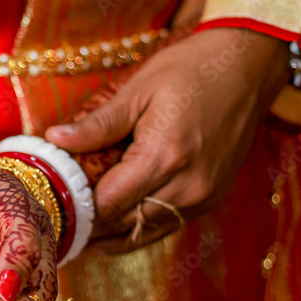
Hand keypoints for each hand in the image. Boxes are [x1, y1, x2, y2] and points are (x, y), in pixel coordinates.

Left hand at [45, 28, 289, 252]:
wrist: (249, 64)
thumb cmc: (191, 69)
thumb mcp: (138, 90)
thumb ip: (97, 124)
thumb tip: (55, 139)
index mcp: (163, 157)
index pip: (107, 204)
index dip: (77, 211)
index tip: (51, 210)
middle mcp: (186, 186)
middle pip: (124, 225)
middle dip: (89, 228)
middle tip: (56, 227)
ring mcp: (203, 196)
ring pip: (144, 233)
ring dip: (110, 236)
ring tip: (78, 234)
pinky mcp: (211, 198)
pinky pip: (166, 226)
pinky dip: (137, 229)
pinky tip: (112, 227)